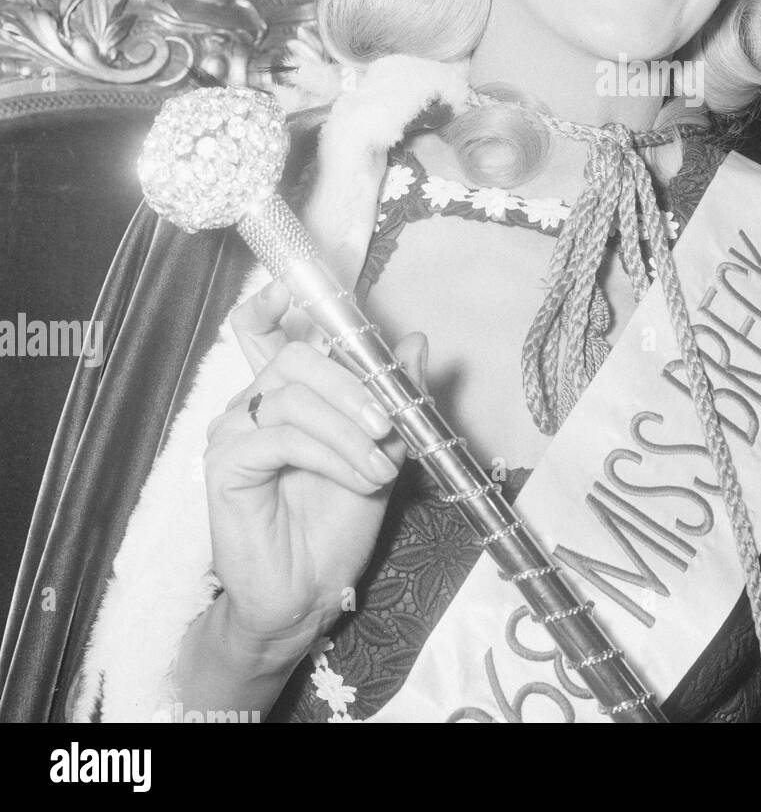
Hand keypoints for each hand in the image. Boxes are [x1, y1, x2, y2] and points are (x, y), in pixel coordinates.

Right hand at [203, 278, 428, 654]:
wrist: (311, 590)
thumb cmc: (340, 520)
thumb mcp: (383, 447)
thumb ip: (395, 394)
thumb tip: (414, 340)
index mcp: (285, 392)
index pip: (260, 328)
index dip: (274, 301)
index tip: (298, 289)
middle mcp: (252, 403)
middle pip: (294, 356)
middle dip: (351, 384)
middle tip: (388, 425)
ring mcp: (232, 432)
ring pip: (295, 397)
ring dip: (351, 430)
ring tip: (381, 469)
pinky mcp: (225, 465)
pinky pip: (283, 437)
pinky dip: (332, 454)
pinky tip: (358, 478)